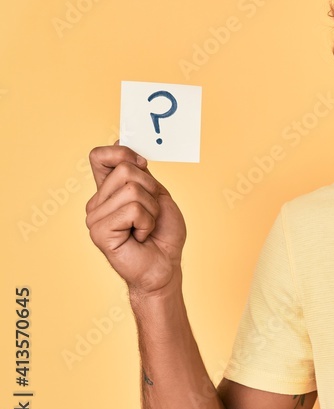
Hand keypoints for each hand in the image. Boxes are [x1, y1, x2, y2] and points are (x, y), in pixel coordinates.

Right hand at [85, 144, 186, 300]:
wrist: (165, 266)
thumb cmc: (163, 235)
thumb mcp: (157, 195)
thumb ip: (140, 173)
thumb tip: (119, 142)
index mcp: (108, 191)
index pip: (100, 156)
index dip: (122, 153)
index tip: (143, 164)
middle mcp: (97, 202)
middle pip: (126, 169)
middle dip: (152, 190)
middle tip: (151, 214)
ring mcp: (94, 217)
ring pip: (133, 189)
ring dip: (152, 209)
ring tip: (145, 227)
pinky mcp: (99, 231)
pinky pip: (133, 209)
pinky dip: (147, 222)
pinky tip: (140, 237)